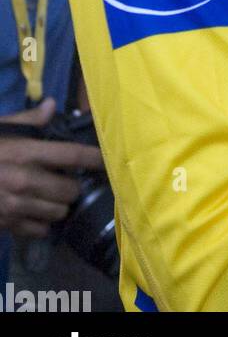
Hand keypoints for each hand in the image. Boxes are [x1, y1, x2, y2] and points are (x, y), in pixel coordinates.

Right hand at [0, 97, 104, 238]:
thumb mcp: (0, 129)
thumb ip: (28, 120)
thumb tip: (52, 105)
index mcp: (26, 153)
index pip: (73, 156)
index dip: (96, 159)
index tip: (107, 161)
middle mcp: (25, 181)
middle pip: (70, 190)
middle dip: (73, 186)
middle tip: (68, 181)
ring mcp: (16, 207)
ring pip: (59, 212)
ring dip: (60, 206)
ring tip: (53, 198)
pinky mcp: (7, 225)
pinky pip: (39, 230)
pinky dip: (42, 224)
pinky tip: (36, 213)